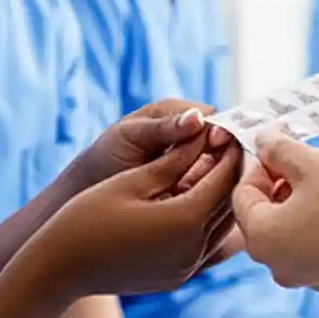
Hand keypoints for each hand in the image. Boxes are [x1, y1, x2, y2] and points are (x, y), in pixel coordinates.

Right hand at [38, 132, 242, 296]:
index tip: (228, 132)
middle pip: (228, 205)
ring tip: (216, 170)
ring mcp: (186, 268)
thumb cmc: (88, 217)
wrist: (59, 268)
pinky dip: (210, 222)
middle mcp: (193, 249)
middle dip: (231, 174)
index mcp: (185, 220)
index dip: (229, 153)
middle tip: (227, 147)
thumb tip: (202, 135)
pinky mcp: (176, 278)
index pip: (223, 181)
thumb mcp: (133, 180)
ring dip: (223, 199)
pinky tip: (201, 203)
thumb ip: (174, 160)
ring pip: (221, 228)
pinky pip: (207, 247)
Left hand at [76, 99, 219, 185]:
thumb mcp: (131, 136)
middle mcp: (192, 137)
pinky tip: (217, 203)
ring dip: (226, 176)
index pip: (213, 116)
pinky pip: (214, 189)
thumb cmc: (106, 156)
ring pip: (224, 167)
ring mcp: (196, 164)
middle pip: (224, 142)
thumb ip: (163, 128)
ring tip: (224, 188)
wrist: (90, 191)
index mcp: (178, 114)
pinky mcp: (195, 190)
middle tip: (228, 167)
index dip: (219, 127)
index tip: (218, 141)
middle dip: (228, 154)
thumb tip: (197, 119)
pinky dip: (217, 194)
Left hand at [232, 135, 318, 290]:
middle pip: (271, 210)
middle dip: (292, 178)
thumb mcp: (311, 162)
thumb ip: (278, 149)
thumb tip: (262, 142)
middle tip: (316, 157)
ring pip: (301, 221)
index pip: (243, 195)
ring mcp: (312, 277)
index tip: (283, 148)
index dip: (261, 164)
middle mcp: (281, 267)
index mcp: (263, 240)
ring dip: (316, 192)